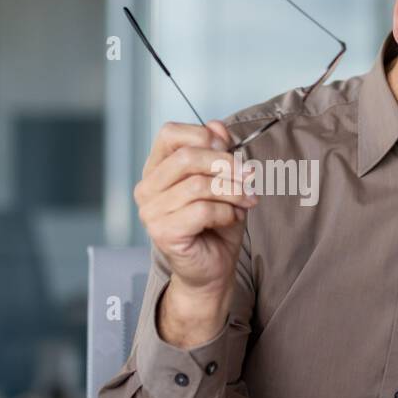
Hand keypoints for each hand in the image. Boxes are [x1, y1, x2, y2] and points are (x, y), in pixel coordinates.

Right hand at [134, 121, 255, 344]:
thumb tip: (217, 126)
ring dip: (232, 191)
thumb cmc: (216, 225)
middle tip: (250, 175)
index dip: (202, 135)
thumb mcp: (224, 181)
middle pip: (186, 157)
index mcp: (157, 169)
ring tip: (247, 200)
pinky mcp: (163, 232)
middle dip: (225, 164)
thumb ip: (219, 152)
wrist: (213, 271)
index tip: (228, 149)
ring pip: (198, 185)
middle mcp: (147, 188)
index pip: (169, 134)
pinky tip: (233, 217)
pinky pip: (202, 210)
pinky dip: (226, 211)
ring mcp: (151, 211)